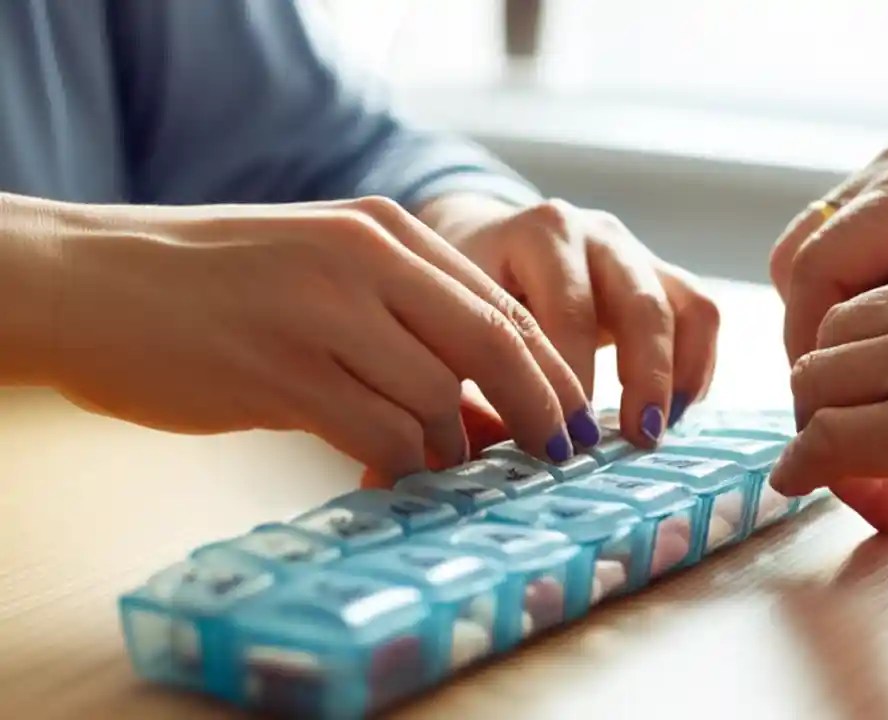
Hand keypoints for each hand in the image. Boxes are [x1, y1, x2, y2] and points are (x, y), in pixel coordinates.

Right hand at [16, 193, 594, 478]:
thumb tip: (490, 407)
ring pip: (438, 398)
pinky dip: (402, 462)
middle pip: (492, 345)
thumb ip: (410, 322)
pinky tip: (394, 469)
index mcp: (383, 229)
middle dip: (538, 409)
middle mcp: (363, 262)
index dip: (550, 368)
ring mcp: (322, 315)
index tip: (573, 415)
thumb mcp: (324, 270)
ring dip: (453, 445)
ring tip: (445, 463)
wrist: (94, 283)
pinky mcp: (282, 374)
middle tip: (555, 453)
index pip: (501, 303)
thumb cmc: (215, 282)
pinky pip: (381, 433)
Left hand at [420, 194, 719, 447]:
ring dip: (677, 376)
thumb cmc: (464, 294)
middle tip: (634, 440)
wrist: (484, 241)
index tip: (567, 441)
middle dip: (643, 379)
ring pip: (684, 307)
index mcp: (538, 233)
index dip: (573, 381)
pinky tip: (673, 411)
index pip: (568, 311)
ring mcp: (635, 250)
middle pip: (640, 304)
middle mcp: (594, 232)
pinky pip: (701, 314)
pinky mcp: (661, 273)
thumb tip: (480, 452)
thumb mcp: (454, 321)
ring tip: (656, 432)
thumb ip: (469, 377)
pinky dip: (695, 366)